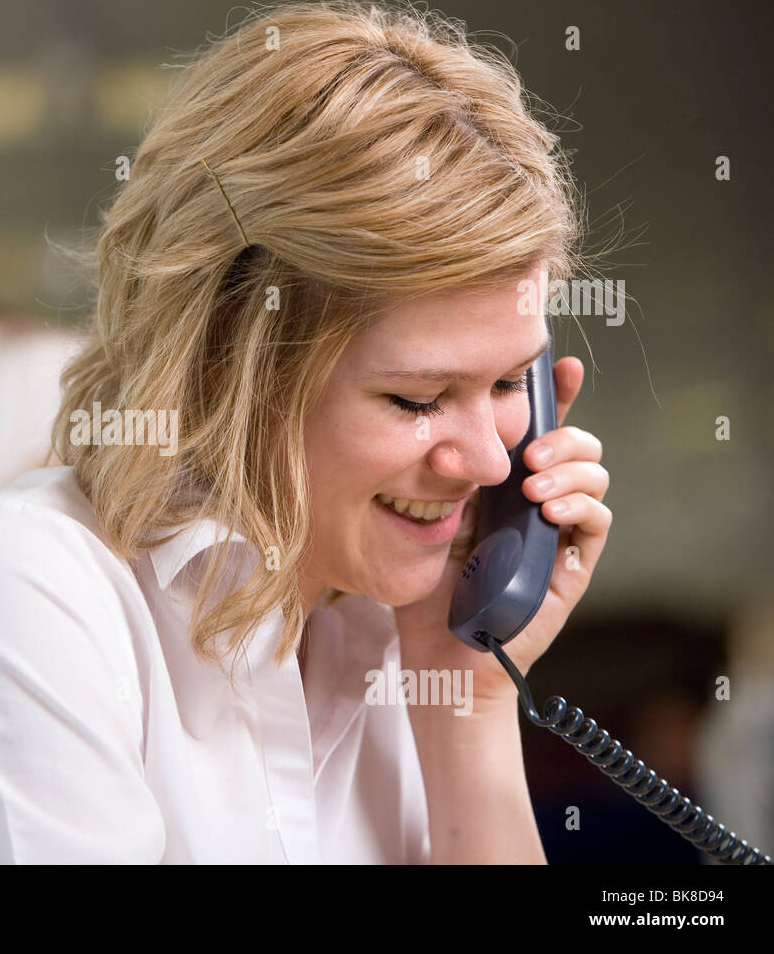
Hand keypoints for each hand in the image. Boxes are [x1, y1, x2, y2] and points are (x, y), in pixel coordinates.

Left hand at [393, 356, 611, 707]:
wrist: (441, 656)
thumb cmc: (425, 591)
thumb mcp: (424, 520)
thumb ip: (437, 478)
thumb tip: (442, 434)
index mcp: (501, 483)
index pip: (535, 428)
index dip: (552, 394)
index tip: (557, 364)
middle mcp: (534, 500)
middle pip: (574, 443)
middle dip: (561, 432)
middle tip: (528, 450)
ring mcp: (557, 530)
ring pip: (594, 474)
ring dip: (570, 468)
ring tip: (533, 482)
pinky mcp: (570, 564)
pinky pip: (596, 522)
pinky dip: (581, 504)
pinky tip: (550, 507)